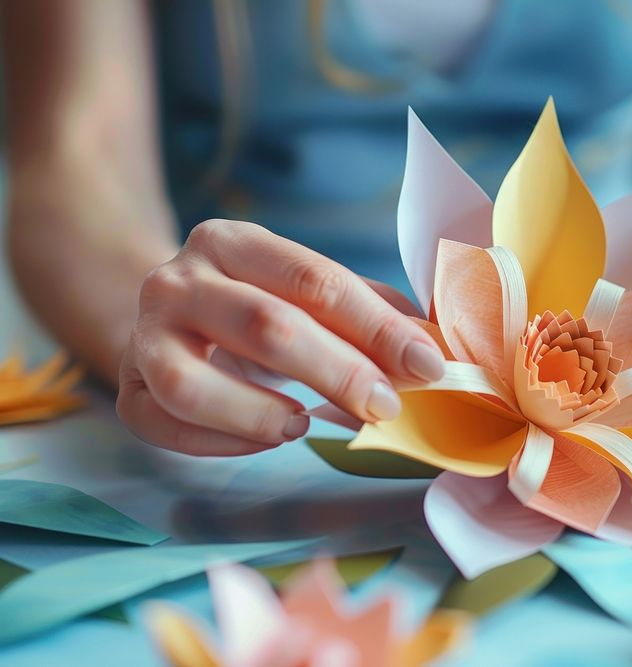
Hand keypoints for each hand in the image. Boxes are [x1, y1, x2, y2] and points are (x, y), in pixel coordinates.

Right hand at [117, 219, 444, 455]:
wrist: (170, 318)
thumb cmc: (259, 305)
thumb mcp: (309, 293)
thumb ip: (370, 311)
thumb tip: (433, 347)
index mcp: (234, 242)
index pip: (316, 281)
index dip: (378, 327)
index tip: (428, 366)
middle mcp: (179, 279)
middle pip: (266, 326)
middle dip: (338, 372)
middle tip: (384, 407)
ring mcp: (145, 334)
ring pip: (193, 384)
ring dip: (260, 414)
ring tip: (302, 427)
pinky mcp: (128, 387)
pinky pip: (165, 423)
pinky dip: (220, 442)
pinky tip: (263, 438)